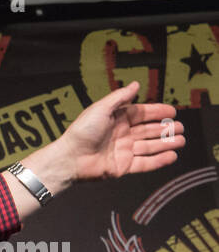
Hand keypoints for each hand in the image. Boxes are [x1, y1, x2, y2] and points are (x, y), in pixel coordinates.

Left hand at [28, 81, 184, 193]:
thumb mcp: (101, 109)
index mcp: (117, 119)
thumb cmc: (81, 132)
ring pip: (149, 147)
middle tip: (180, 127)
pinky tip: (172, 156)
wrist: (70, 158)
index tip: (173, 111)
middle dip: (165, 129)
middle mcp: (122, 135)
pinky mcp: (122, 167)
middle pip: (148, 131)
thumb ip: (119, 97)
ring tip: (181, 140)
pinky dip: (159, 161)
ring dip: (166, 144)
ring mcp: (123, 151)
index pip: (142, 114)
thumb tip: (136, 84)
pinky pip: (144, 164)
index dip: (157, 112)